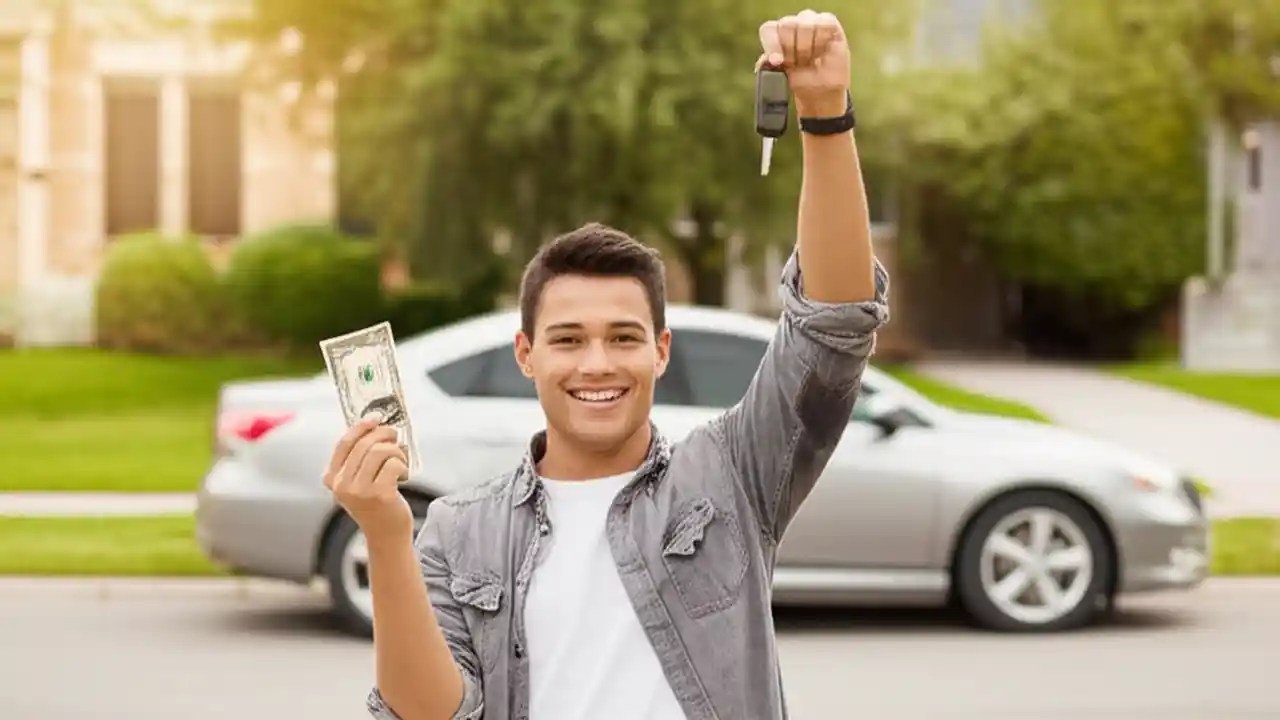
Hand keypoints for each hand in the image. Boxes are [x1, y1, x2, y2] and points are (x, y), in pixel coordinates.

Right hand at [324, 415, 413, 544]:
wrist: (386, 536)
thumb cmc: (376, 505)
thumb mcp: (358, 482)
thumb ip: (359, 459)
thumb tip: (375, 426)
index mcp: (332, 479)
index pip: (344, 443)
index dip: (361, 427)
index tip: (376, 419)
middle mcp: (342, 485)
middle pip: (365, 444)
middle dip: (385, 436)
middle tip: (396, 439)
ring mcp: (359, 491)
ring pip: (380, 451)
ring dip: (396, 452)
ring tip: (401, 463)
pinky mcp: (379, 495)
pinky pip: (393, 464)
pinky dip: (403, 465)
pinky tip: (403, 476)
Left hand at [757, 9, 849, 117]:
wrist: (822, 89)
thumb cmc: (800, 80)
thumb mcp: (780, 77)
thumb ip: (769, 67)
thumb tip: (767, 60)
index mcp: (774, 35)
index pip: (768, 29)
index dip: (772, 45)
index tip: (778, 62)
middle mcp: (790, 24)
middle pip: (787, 25)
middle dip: (793, 49)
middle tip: (799, 63)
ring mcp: (809, 20)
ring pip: (806, 26)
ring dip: (809, 49)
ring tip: (812, 59)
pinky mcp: (828, 21)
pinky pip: (824, 25)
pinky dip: (822, 41)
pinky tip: (823, 51)